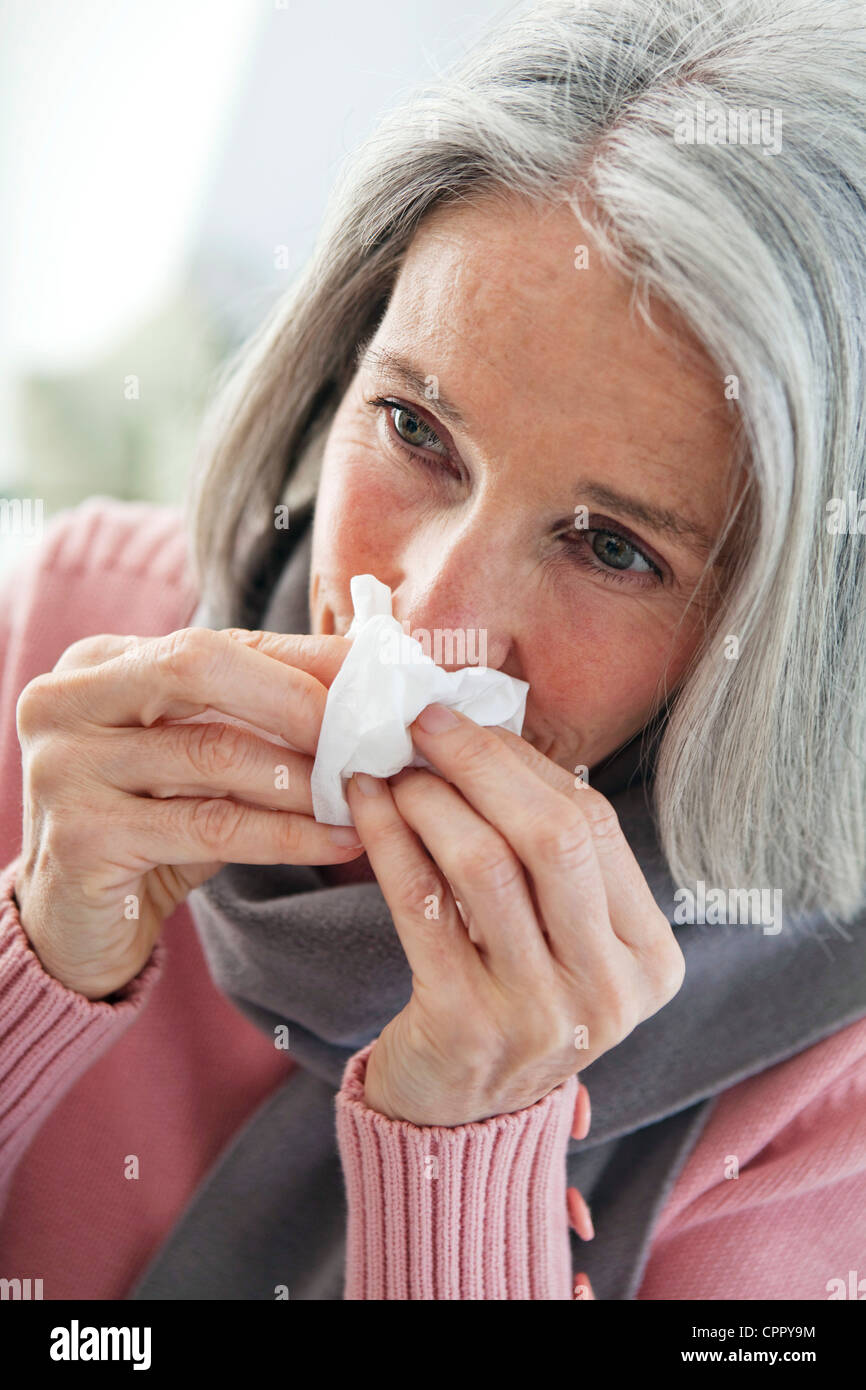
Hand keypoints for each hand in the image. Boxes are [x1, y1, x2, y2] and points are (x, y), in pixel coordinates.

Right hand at [14, 627, 362, 998]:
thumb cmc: (151, 827)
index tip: (379, 682)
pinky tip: (339, 841)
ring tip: (364, 796)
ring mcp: (65, 766)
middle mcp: (66, 699)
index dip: (307, 659)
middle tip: (368, 736)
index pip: (221, 642)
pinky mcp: (80, 837)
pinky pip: (212, 827)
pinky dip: (288, 835)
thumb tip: (364, 671)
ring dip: (305, 777)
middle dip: (297, 699)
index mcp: (98, 661)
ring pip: (214, 752)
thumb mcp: (197, 756)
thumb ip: (257, 709)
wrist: (78, 926)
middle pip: (199, 665)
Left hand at [346, 703, 684, 1126]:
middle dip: (480, 762)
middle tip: (423, 722)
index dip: (526, 763)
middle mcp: (607, 991)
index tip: (472, 723)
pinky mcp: (464, 1025)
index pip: (594, 827)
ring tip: (391, 769)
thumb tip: (487, 736)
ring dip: (428, 798)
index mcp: (648, 960)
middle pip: (552, 837)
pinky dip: (388, 839)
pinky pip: (421, 903)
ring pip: (484, 864)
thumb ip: (552, 860)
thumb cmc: (511, 1003)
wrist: (460, 1121)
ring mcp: (540, 1014)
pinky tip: (365, 806)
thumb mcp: (563, 943)